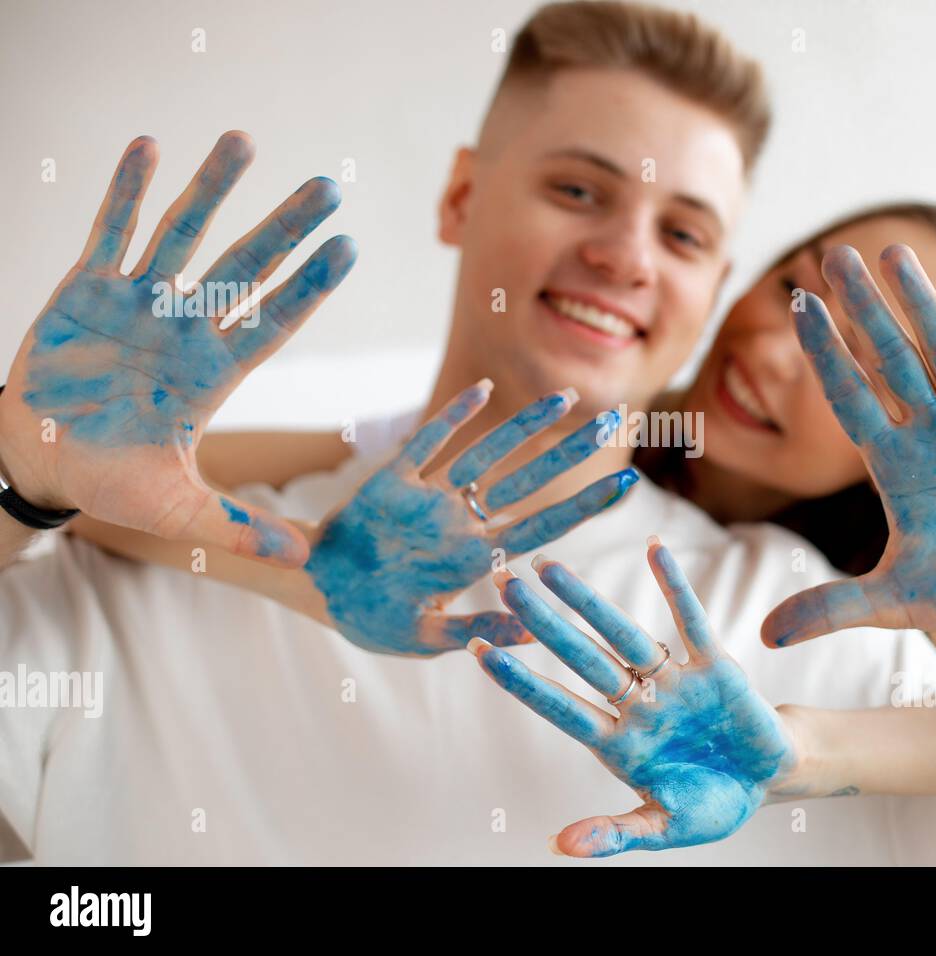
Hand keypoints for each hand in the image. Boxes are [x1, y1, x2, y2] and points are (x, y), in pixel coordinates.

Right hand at [0, 131, 354, 565]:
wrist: (41, 462)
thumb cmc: (111, 483)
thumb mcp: (177, 512)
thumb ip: (237, 529)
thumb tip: (305, 563)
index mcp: (211, 374)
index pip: (271, 321)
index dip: (309, 288)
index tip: (351, 251)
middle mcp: (184, 329)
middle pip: (244, 267)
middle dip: (284, 228)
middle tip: (329, 187)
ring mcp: (137, 304)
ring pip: (183, 235)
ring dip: (211, 189)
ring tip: (245, 140)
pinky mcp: (85, 290)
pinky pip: (110, 231)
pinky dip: (126, 192)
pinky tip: (149, 147)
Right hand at [303, 382, 638, 655]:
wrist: (316, 593)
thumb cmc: (371, 619)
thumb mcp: (426, 638)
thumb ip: (476, 629)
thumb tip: (533, 631)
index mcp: (473, 558)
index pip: (543, 525)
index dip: (585, 504)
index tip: (627, 482)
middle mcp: (460, 522)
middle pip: (528, 480)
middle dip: (570, 453)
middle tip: (615, 421)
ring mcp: (429, 498)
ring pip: (486, 453)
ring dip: (524, 425)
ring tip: (566, 398)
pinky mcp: (393, 481)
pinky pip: (427, 442)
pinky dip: (453, 416)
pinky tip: (483, 391)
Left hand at [470, 538, 796, 856]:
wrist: (771, 782)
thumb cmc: (713, 805)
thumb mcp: (665, 828)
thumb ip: (615, 834)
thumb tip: (558, 846)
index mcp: (618, 744)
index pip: (559, 706)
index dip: (520, 681)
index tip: (478, 652)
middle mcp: (637, 705)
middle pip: (581, 657)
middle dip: (542, 622)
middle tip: (502, 581)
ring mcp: (672, 681)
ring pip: (622, 633)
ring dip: (586, 600)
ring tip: (548, 566)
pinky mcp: (713, 666)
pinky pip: (690, 621)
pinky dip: (674, 586)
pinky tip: (655, 549)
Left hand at [762, 244, 935, 657]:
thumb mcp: (894, 600)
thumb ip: (832, 607)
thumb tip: (765, 635)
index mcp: (895, 463)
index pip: (851, 396)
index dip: (825, 353)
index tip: (798, 308)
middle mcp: (933, 431)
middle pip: (892, 357)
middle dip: (863, 307)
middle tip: (833, 256)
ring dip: (922, 301)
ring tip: (893, 251)